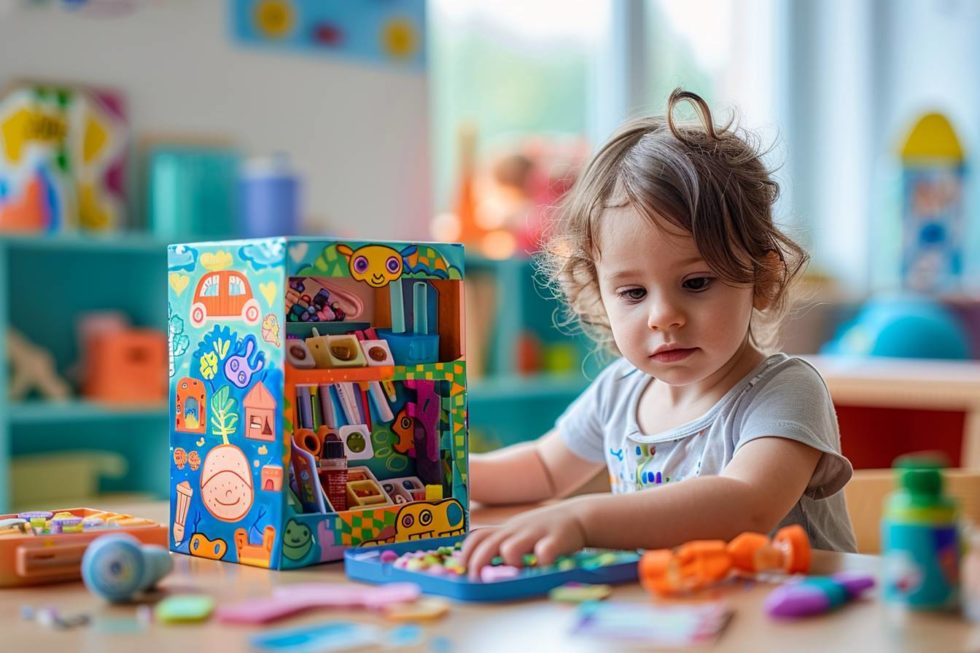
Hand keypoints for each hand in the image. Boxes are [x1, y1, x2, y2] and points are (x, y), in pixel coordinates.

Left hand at [459, 499, 589, 580]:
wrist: (577, 517)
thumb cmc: (543, 530)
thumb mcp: (518, 532)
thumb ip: (501, 544)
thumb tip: (477, 565)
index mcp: (506, 530)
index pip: (477, 537)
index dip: (466, 553)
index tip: (461, 568)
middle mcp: (516, 531)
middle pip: (488, 544)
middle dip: (477, 563)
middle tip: (476, 579)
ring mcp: (534, 534)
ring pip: (511, 547)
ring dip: (508, 561)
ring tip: (517, 570)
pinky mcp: (555, 540)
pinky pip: (544, 552)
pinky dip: (540, 562)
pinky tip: (543, 567)